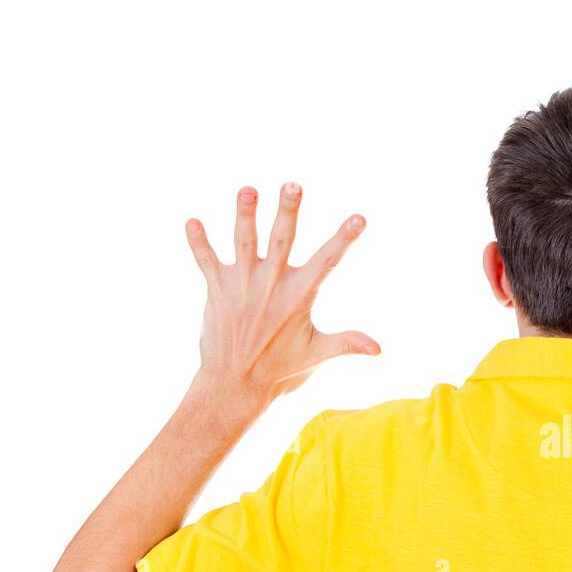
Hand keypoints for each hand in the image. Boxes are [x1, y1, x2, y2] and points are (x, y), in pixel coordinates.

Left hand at [185, 183, 378, 410]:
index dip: (344, 239)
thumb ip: (347, 344)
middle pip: (281, 240)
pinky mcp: (216, 290)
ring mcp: (241, 286)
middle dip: (287, 212)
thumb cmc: (280, 370)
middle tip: (293, 185)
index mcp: (298, 297)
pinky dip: (197, 242)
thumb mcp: (318, 354)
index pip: (327, 262)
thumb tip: (379, 349)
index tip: (359, 217)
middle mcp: (270, 286)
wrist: (235, 386)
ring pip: (242, 242)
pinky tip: (191, 221)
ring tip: (247, 189)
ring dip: (244, 214)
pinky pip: (205, 261)